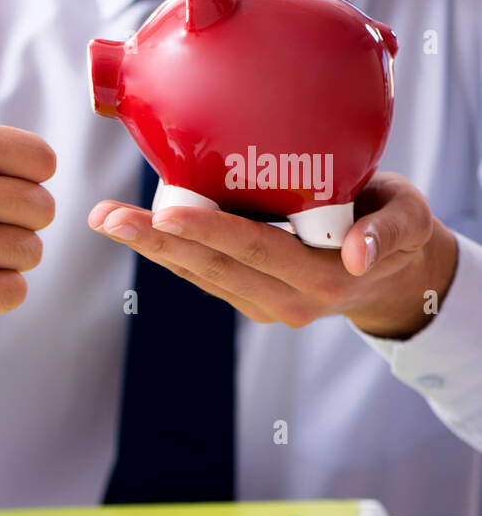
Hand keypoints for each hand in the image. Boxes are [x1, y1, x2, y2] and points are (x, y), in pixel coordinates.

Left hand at [87, 172, 458, 339]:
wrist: (392, 274)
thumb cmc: (397, 226)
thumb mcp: (409, 219)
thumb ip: (387, 231)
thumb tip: (357, 253)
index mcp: (323, 279)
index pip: (256, 250)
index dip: (211, 231)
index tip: (168, 210)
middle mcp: (287, 301)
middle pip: (211, 267)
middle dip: (156, 240)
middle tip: (108, 217)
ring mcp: (262, 305)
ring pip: (197, 274)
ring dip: (149, 247)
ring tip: (105, 219)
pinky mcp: (247, 299)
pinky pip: (200, 275)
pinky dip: (167, 251)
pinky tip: (134, 227)